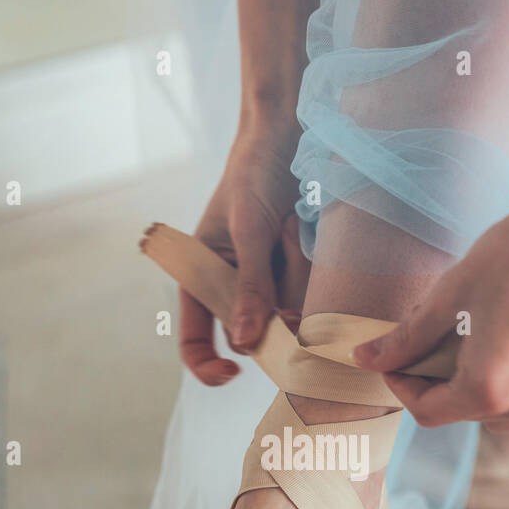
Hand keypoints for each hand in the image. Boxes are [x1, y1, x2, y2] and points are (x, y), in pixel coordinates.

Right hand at [180, 122, 309, 385]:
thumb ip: (250, 286)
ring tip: (293, 224)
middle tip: (282, 247)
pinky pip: (312, 295)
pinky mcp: (302, 275)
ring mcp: (273, 284)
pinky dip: (312, 268)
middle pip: (256, 332)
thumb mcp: (249, 229)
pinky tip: (304, 230)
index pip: (196, 340)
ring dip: (296, 273)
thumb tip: (246, 343)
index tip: (234, 374)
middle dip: (272, 302)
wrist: (293, 135)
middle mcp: (237, 289)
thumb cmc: (255, 173)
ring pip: (290, 315)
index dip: (207, 366)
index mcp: (204, 279)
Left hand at [354, 189, 508, 429]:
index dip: (404, 387)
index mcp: (489, 389)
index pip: (429, 412)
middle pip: (474, 413)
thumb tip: (363, 359)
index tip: (398, 362)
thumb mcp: (449, 296)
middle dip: (451, 386)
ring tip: (493, 343)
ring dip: (499, 389)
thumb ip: (406, 338)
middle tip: (446, 345)